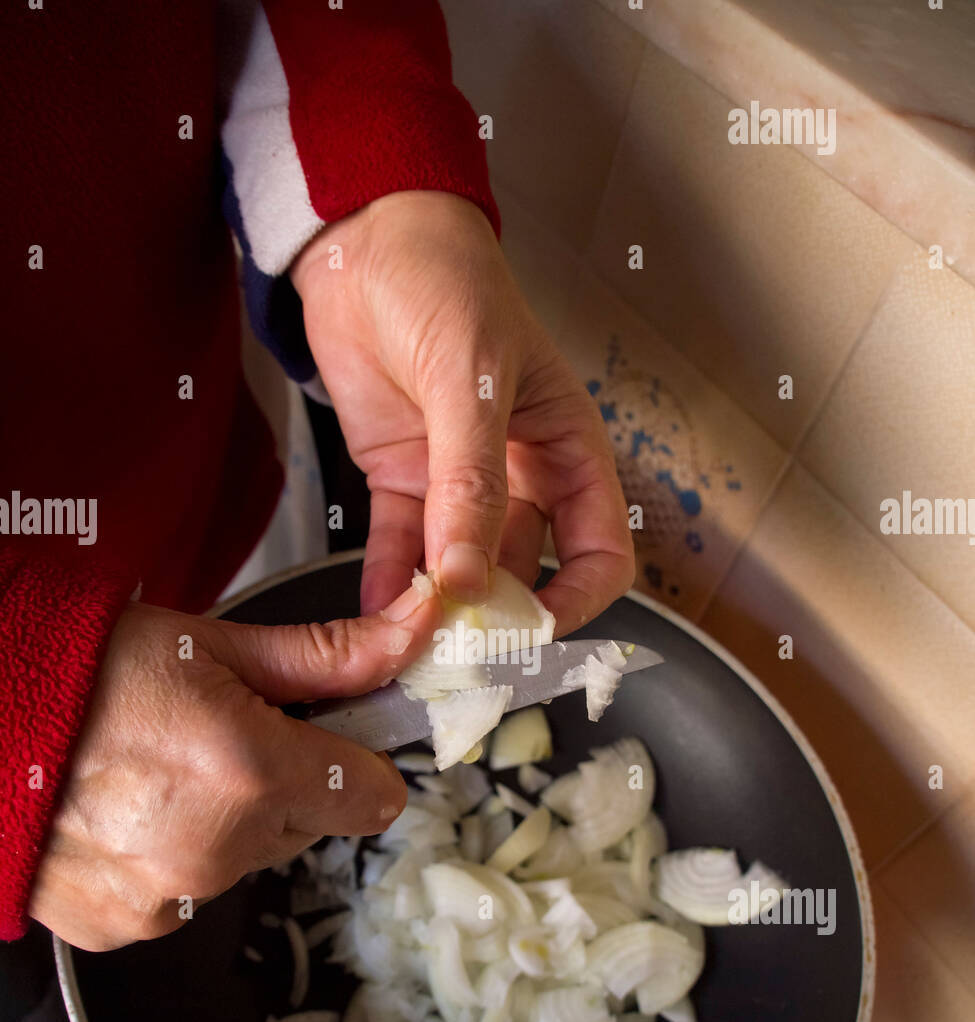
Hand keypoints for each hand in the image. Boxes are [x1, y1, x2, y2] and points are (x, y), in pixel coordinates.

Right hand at [29, 585, 439, 950]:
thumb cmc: (81, 670)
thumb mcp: (212, 643)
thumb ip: (326, 657)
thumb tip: (411, 634)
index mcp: (253, 771)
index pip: (372, 799)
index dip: (359, 766)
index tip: (332, 743)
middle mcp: (218, 849)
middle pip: (305, 827)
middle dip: (281, 786)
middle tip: (216, 740)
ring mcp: (166, 899)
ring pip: (243, 861)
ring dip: (222, 825)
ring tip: (157, 773)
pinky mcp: (123, 926)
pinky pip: (180, 897)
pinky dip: (166, 860)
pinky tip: (125, 813)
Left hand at [290, 190, 634, 630]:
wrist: (361, 237)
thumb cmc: (443, 277)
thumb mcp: (471, 380)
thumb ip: (471, 484)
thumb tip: (472, 577)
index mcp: (566, 446)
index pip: (598, 549)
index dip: (579, 599)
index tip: (534, 630)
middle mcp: (520, 474)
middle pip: (526, 572)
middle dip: (497, 617)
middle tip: (460, 653)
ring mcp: (457, 483)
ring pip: (463, 570)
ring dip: (441, 610)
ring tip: (414, 645)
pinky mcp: (402, 480)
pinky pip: (404, 550)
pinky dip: (392, 584)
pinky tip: (379, 613)